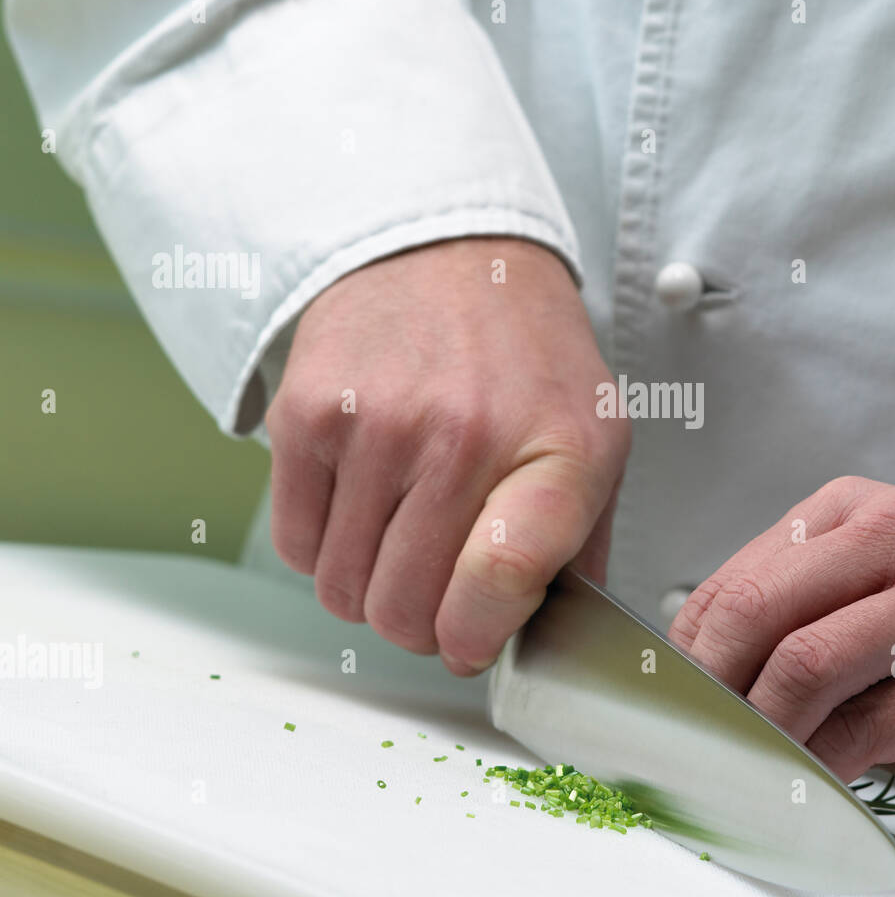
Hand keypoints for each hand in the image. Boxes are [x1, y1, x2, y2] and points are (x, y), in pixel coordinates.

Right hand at [265, 238, 629, 671]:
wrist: (448, 251)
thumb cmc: (527, 361)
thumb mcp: (596, 441)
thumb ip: (578, 550)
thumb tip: (541, 645)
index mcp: (560, 449)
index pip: (501, 575)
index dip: (478, 635)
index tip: (473, 640)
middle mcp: (465, 435)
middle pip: (407, 609)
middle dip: (423, 625)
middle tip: (438, 592)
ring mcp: (378, 424)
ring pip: (344, 592)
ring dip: (370, 590)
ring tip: (403, 538)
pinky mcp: (306, 415)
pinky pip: (296, 548)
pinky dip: (326, 551)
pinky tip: (362, 507)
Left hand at [668, 476, 894, 811]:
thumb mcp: (886, 599)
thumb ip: (803, 623)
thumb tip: (700, 692)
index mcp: (862, 508)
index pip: (736, 578)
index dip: (687, 654)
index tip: (667, 711)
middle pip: (756, 607)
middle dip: (707, 690)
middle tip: (689, 746)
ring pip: (804, 663)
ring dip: (758, 733)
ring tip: (745, 772)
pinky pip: (868, 728)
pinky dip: (821, 768)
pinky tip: (812, 789)